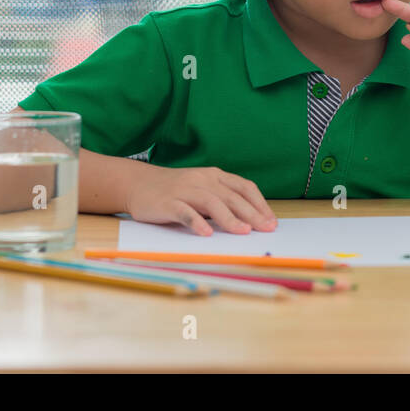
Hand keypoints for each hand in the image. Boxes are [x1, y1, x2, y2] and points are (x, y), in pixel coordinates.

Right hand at [126, 164, 277, 235]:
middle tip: (266, 229)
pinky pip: (184, 212)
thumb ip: (221, 199)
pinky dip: (197, 223)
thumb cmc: (175, 190)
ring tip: (243, 232)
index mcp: (214, 175)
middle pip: (232, 196)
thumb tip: (250, 221)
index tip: (271, 221)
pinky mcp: (167, 203)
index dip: (260, 204)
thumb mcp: (202, 189)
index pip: (244, 187)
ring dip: (230, 218)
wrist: (138, 183)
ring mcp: (184, 190)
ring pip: (212, 203)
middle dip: (252, 213)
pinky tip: (207, 234)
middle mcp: (202, 180)